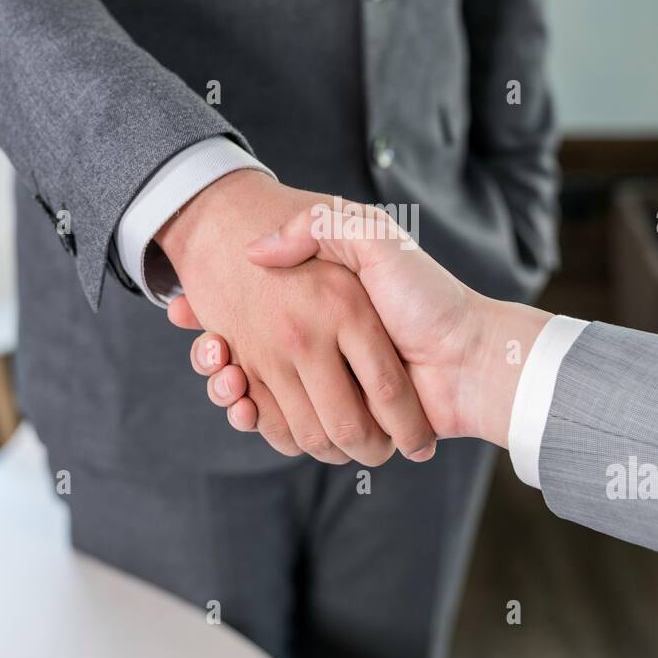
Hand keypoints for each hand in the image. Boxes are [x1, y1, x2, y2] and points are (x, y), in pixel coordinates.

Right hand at [176, 199, 551, 449]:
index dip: (212, 313)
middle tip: (206, 350)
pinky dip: (257, 422)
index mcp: (322, 309)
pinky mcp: (337, 425)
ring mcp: (327, 388)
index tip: (184, 309)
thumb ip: (320, 228)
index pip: (248, 309)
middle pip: (243, 358)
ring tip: (223, 374)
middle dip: (215, 359)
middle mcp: (319, 349)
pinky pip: (282, 429)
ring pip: (255, 395)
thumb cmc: (428, 294)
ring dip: (229, 391)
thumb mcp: (375, 238)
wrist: (473, 357)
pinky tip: (242, 401)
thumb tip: (258, 250)